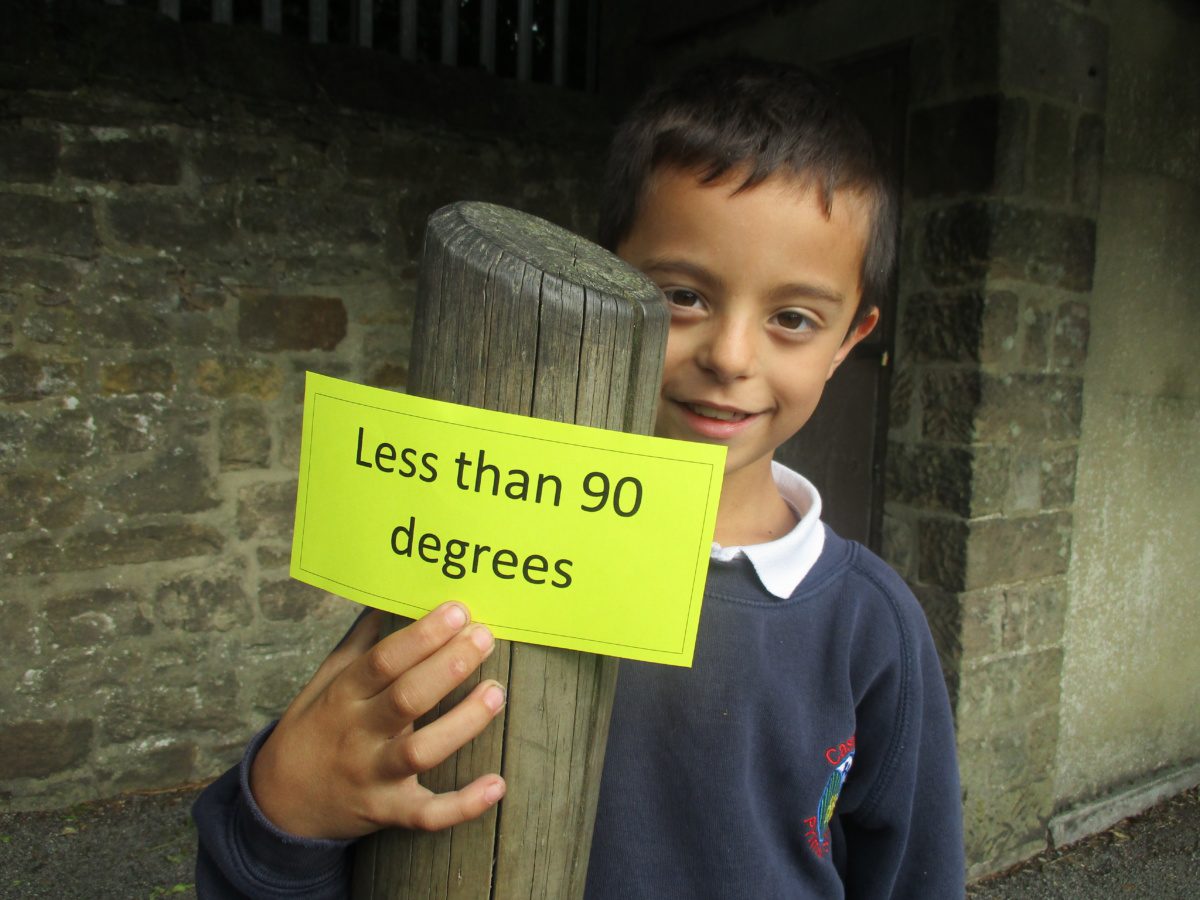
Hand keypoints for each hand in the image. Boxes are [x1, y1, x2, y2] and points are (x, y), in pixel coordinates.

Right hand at [249, 603, 506, 839]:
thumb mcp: (326, 682)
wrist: (281, 804)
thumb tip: (388, 596)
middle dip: (447, 667)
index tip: (456, 610)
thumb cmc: (315, 728)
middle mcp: (357, 735)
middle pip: (405, 700)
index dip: (421, 636)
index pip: (382, 662)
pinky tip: (497, 785)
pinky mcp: (390, 812)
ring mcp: (373, 776)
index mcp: (342, 696)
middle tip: (484, 637)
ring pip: (421, 751)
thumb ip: (360, 643)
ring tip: (496, 692)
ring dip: (462, 723)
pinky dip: (463, 804)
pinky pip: (428, 815)